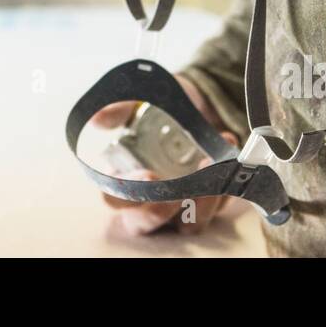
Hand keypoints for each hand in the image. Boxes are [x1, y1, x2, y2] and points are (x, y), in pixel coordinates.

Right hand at [90, 74, 238, 235]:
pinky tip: (228, 155)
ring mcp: (182, 204)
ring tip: (210, 170)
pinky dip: (225, 187)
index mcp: (125, 178)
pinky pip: (217, 208)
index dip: (124, 194)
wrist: (197, 103)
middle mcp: (150, 198)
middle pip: (145, 222)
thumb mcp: (140, 102)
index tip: (145, 174)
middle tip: (176, 190)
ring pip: (187, 224)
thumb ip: (119, 111)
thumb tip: (97, 118)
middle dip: (158, 210)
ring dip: (200, 205)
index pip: (114, 198)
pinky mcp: (210, 201)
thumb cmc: (160, 108)